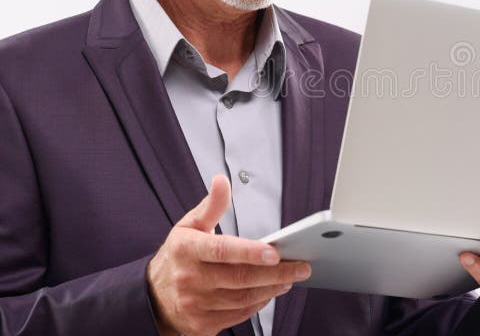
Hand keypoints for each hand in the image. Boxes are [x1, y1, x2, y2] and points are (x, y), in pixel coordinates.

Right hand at [146, 175, 311, 335]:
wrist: (153, 296)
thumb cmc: (178, 257)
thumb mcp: (189, 226)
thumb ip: (211, 205)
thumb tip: (222, 182)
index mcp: (187, 250)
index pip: (222, 250)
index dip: (250, 252)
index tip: (275, 252)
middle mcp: (190, 279)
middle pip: (240, 278)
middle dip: (276, 273)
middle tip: (300, 267)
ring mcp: (195, 304)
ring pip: (243, 298)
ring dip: (272, 289)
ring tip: (289, 278)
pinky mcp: (202, 323)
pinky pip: (238, 315)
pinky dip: (259, 304)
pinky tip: (270, 292)